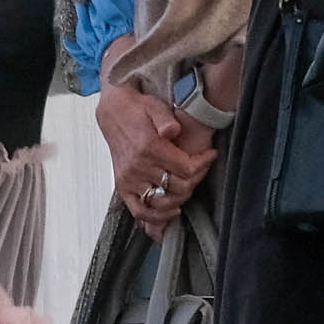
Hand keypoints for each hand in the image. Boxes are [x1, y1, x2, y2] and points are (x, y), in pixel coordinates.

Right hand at [94, 81, 218, 233]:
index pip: (186, 168)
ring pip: (163, 200)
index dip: (204, 164)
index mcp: (148, 148)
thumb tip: (173, 130)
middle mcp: (137, 167)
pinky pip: (139, 210)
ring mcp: (128, 179)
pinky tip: (172, 209)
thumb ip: (165, 119)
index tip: (210, 155)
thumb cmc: (138, 110)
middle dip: (196, 179)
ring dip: (181, 196)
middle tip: (200, 167)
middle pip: (179, 186)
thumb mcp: (155, 107)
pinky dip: (157, 216)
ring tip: (188, 184)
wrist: (113, 113)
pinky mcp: (122, 186)